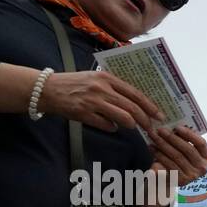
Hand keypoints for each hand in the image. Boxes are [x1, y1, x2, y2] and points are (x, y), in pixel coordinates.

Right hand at [37, 70, 160, 132]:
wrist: (47, 89)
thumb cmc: (74, 84)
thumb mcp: (95, 78)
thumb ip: (114, 87)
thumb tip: (135, 101)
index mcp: (107, 78)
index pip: (135, 93)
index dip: (150, 106)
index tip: (159, 115)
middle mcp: (102, 89)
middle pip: (133, 108)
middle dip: (146, 120)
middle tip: (152, 128)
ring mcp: (93, 102)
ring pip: (123, 118)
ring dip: (131, 125)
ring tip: (133, 127)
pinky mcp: (84, 114)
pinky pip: (107, 125)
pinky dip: (113, 128)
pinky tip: (111, 127)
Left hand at [149, 124, 206, 185]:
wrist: (168, 179)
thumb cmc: (176, 161)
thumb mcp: (183, 150)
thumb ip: (183, 140)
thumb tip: (173, 126)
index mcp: (206, 157)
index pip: (201, 144)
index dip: (190, 134)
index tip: (177, 127)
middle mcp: (202, 167)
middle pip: (188, 149)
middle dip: (173, 138)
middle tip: (160, 129)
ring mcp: (192, 175)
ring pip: (177, 156)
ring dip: (163, 145)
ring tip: (153, 136)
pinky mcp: (181, 180)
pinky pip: (169, 164)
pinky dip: (159, 155)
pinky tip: (152, 147)